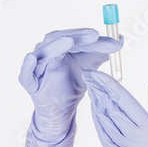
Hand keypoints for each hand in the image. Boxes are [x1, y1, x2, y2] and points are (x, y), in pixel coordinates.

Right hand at [19, 28, 122, 146]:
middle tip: (94, 36)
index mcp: (60, 46)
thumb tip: (121, 39)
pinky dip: (27, 65)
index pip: (73, 36)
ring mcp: (36, 66)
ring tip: (69, 41)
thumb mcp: (91, 68)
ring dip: (56, 46)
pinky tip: (32, 58)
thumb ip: (103, 53)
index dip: (87, 35)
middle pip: (58, 38)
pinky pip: (26, 73)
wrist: (63, 111)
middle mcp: (46, 52)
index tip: (104, 36)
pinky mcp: (28, 82)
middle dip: (77, 37)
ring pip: (44, 52)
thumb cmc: (73, 85)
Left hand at [80, 69, 147, 146]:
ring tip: (92, 93)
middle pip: (110, 111)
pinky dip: (99, 127)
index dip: (109, 86)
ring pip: (105, 126)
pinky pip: (106, 141)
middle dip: (99, 93)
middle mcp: (133, 143)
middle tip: (91, 79)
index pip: (124, 102)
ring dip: (97, 108)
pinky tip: (98, 117)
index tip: (100, 76)